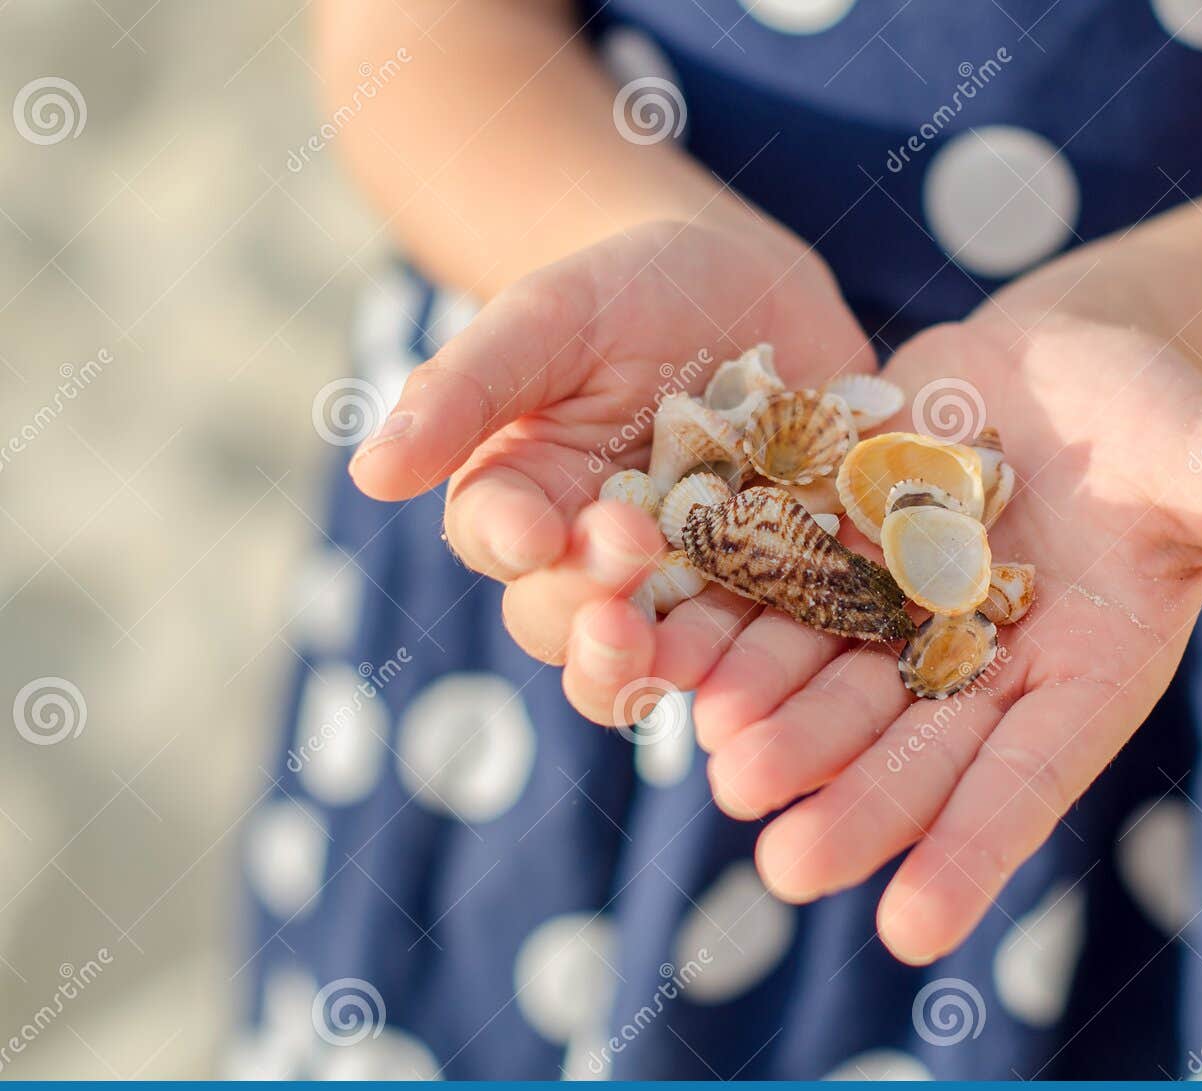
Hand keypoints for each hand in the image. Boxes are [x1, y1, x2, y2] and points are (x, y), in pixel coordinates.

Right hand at [348, 218, 873, 719]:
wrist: (751, 289)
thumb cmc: (628, 293)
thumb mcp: (550, 317)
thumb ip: (467, 388)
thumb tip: (371, 472)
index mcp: (527, 506)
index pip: (504, 549)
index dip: (518, 549)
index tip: (539, 531)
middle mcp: (603, 568)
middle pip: (581, 632)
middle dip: (598, 631)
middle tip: (625, 604)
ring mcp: (697, 584)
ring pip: (678, 659)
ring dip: (686, 670)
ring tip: (700, 666)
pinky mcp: (785, 582)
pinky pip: (789, 632)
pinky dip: (796, 649)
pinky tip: (810, 641)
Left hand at [690, 315, 1201, 963]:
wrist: (1047, 357)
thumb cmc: (1150, 416)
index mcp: (1075, 679)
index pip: (1025, 780)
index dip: (971, 851)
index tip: (912, 930)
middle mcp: (978, 672)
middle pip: (911, 754)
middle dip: (855, 811)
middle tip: (790, 868)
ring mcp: (896, 620)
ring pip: (831, 692)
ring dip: (779, 734)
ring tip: (724, 771)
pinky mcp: (831, 558)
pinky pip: (778, 606)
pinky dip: (736, 639)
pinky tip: (682, 669)